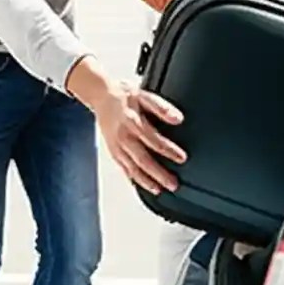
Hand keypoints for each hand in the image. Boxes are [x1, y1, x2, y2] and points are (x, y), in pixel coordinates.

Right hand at [91, 81, 187, 195]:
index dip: (168, 150)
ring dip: (146, 180)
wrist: (101, 96)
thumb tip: (178, 118)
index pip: (153, 139)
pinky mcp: (112, 151)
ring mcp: (116, 146)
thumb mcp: (144, 95)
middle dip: (158, 173)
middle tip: (173, 183)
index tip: (182, 158)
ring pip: (131, 167)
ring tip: (159, 189)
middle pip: (142, 159)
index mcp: (132, 121)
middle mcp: (123, 136)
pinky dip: (133, 179)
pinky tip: (143, 185)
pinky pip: (123, 168)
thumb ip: (161, 107)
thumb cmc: (124, 95)